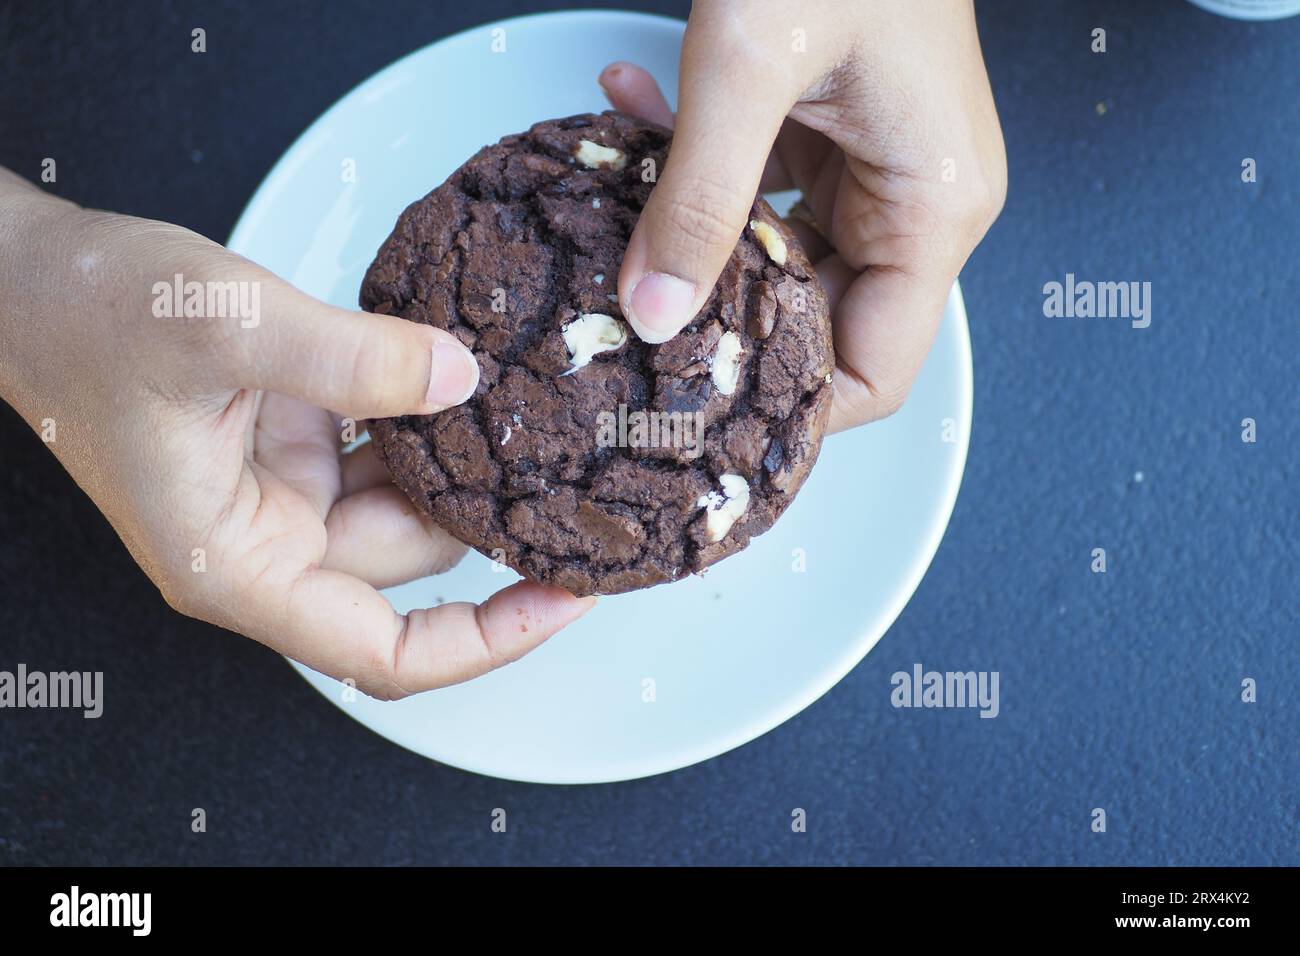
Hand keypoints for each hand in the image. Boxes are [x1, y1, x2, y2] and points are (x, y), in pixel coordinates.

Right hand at [0, 171, 594, 697]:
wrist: (33, 277)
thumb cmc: (89, 315)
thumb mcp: (223, 325)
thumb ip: (348, 359)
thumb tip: (462, 378)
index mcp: (239, 565)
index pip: (382, 653)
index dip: (484, 641)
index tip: (565, 599)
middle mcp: (269, 543)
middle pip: (413, 561)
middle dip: (488, 512)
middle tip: (572, 456)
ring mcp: (286, 494)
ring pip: (410, 500)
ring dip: (465, 458)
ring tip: (535, 405)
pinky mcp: (298, 444)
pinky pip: (388, 448)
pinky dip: (431, 417)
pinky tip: (472, 374)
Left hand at [602, 0, 1005, 430]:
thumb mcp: (753, 61)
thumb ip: (701, 194)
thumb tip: (653, 312)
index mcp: (935, 207)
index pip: (876, 370)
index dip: (794, 409)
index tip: (700, 413)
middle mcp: (916, 202)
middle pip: (820, 325)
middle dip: (721, 325)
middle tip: (629, 325)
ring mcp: (872, 169)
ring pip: (776, 261)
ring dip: (695, 240)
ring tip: (622, 212)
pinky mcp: (830, 134)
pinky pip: (759, 190)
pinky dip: (697, 171)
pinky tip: (633, 119)